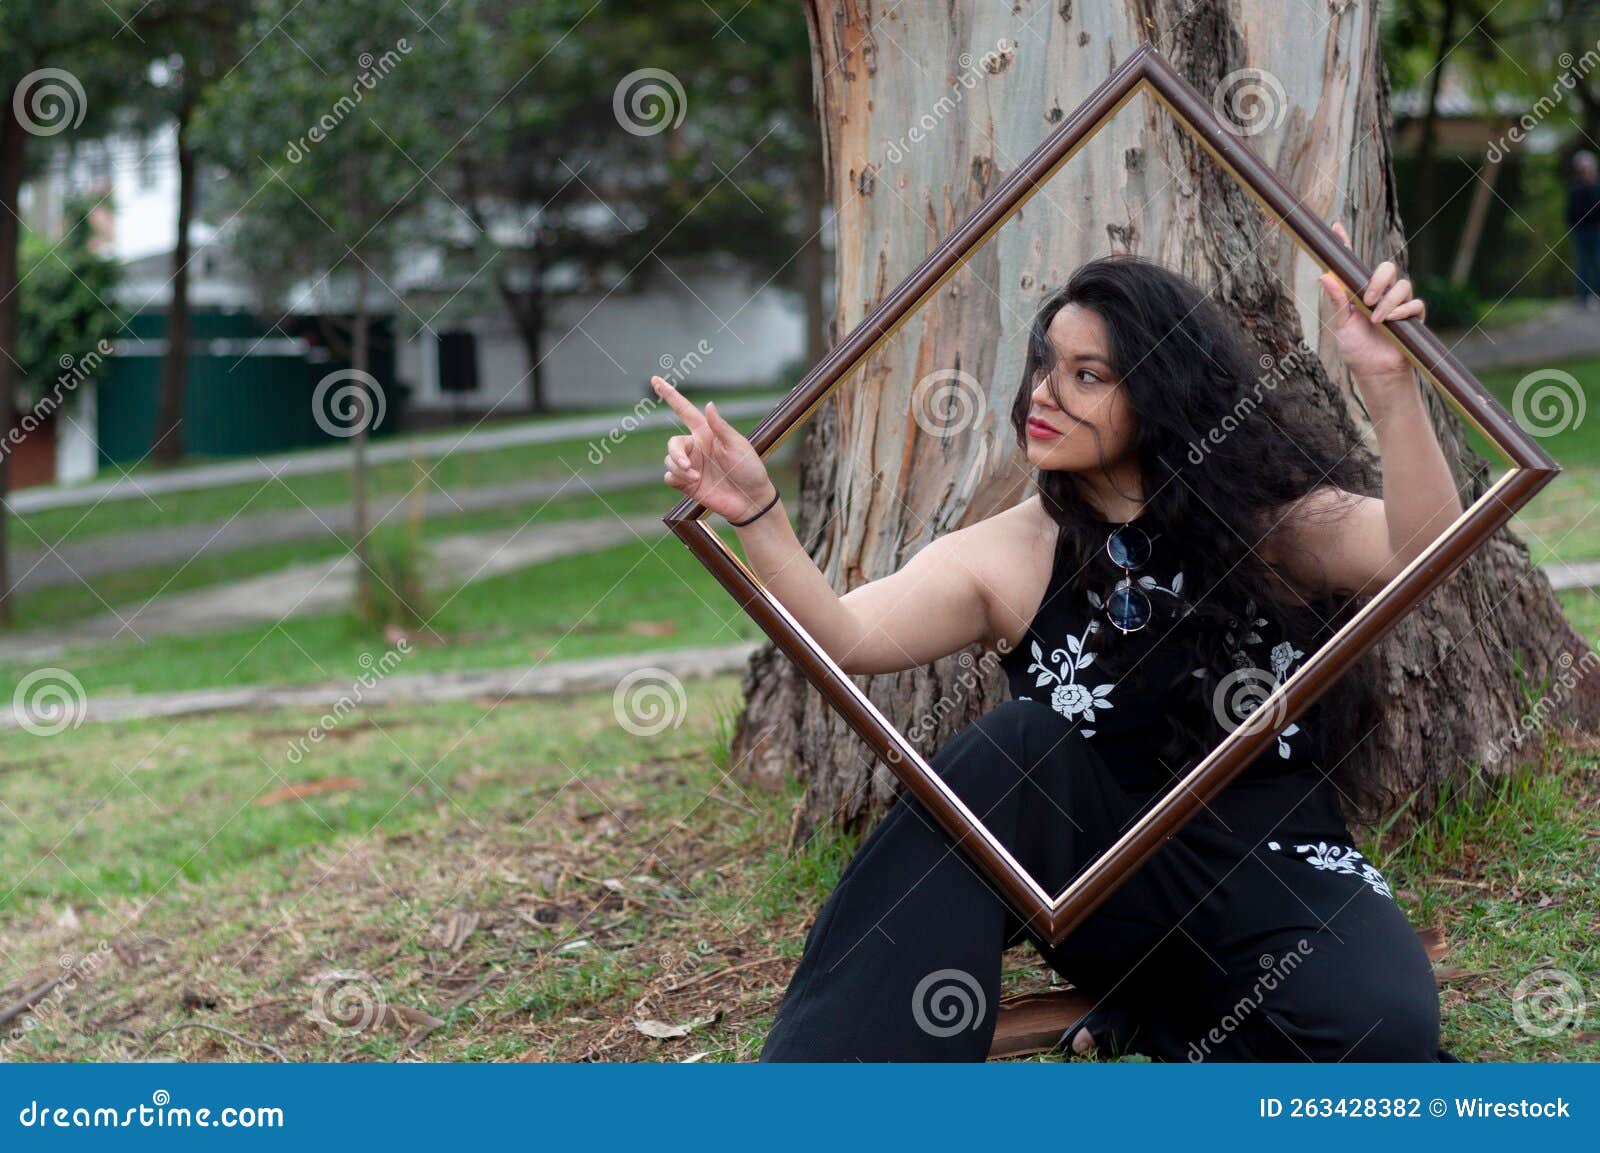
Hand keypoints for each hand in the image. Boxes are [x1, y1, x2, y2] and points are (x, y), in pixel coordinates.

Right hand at [653, 375, 777, 523]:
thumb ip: (720, 426)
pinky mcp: (687, 484)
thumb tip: (709, 404)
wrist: (750, 500)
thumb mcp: (737, 445)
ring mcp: (691, 466)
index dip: (669, 395)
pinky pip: (669, 477)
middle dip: (676, 454)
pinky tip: (692, 483)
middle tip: (688, 466)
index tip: (655, 379)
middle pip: (672, 442)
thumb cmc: (749, 469)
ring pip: (669, 461)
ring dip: (680, 469)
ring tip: (697, 478)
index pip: (684, 410)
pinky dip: (677, 478)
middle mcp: (696, 447)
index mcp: (707, 433)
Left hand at [1318, 220, 1424, 388]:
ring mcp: (1398, 303)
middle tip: (1368, 299)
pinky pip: (1414, 304)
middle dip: (1379, 280)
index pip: (1353, 265)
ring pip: (1403, 285)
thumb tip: (1323, 276)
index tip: (1335, 227)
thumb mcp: (1341, 325)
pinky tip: (1392, 321)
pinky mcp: (1412, 316)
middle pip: (1387, 268)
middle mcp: (1380, 293)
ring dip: (1389, 302)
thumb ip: (1337, 301)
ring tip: (1378, 320)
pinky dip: (1403, 311)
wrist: (1374, 371)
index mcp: (1360, 292)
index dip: (1345, 244)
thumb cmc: (1355, 348)